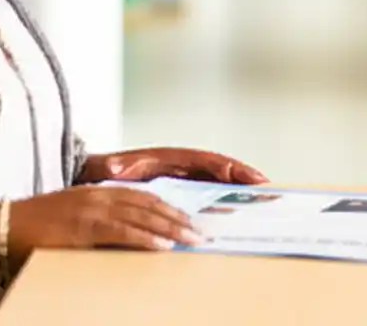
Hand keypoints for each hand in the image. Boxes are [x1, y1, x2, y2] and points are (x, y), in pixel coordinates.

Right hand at [7, 186, 201, 268]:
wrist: (1, 226)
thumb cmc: (33, 224)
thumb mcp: (72, 214)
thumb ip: (98, 217)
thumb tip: (126, 231)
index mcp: (98, 190)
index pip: (144, 196)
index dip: (169, 207)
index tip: (189, 219)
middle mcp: (99, 195)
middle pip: (149, 204)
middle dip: (178, 218)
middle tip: (201, 232)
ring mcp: (91, 209)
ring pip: (141, 216)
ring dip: (170, 228)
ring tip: (191, 239)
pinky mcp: (83, 227)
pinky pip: (122, 232)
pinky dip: (145, 238)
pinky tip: (162, 246)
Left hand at [78, 147, 267, 185]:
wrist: (98, 173)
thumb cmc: (109, 170)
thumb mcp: (114, 167)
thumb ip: (119, 167)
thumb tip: (116, 168)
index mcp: (175, 157)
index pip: (211, 161)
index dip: (234, 169)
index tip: (252, 178)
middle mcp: (185, 164)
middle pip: (222, 170)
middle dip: (245, 178)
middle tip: (268, 190)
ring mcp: (185, 176)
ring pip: (219, 181)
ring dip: (239, 188)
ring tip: (262, 199)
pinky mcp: (182, 188)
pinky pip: (210, 191)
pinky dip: (226, 197)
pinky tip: (238, 209)